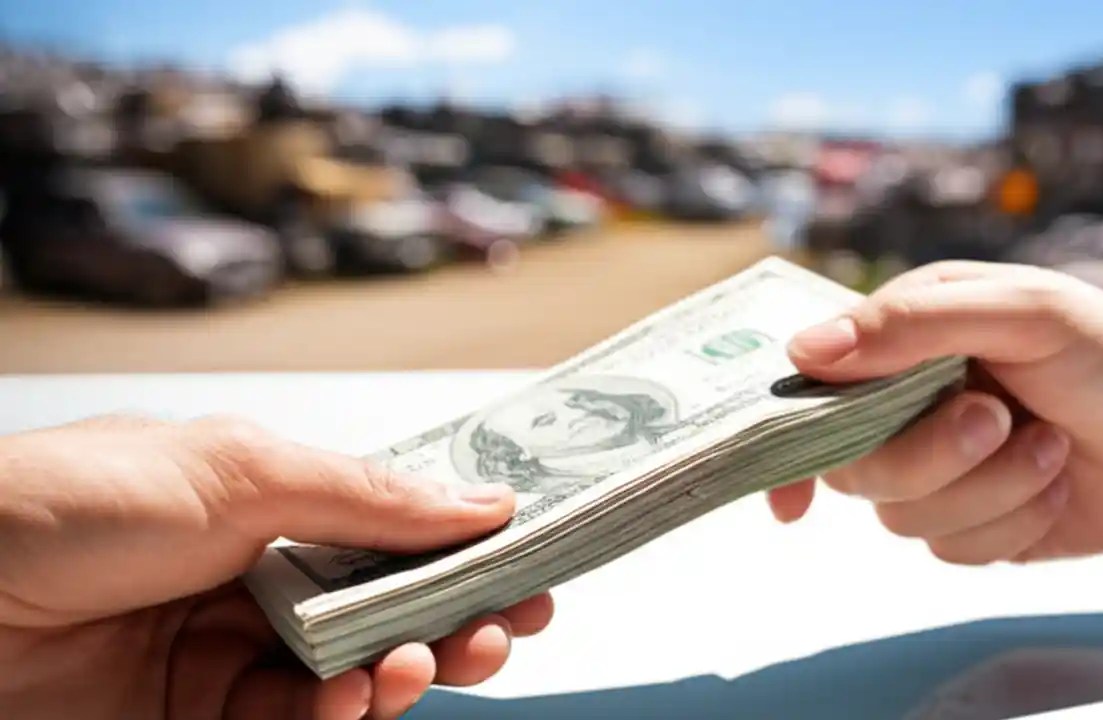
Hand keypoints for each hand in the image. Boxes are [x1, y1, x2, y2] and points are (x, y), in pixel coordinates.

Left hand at [0, 415, 553, 719]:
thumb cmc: (75, 501)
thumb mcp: (240, 472)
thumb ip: (367, 497)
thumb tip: (483, 503)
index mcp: (279, 504)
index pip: (399, 530)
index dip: (469, 547)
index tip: (535, 560)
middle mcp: (265, 579)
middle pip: (392, 608)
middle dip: (460, 618)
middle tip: (509, 624)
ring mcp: (235, 652)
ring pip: (357, 677)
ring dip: (407, 672)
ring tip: (420, 662)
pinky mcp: (201, 717)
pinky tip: (348, 702)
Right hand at [768, 260, 1102, 563]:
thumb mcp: (1022, 314)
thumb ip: (910, 326)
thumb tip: (804, 353)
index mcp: (910, 337)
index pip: (817, 385)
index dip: (790, 433)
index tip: (790, 487)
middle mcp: (914, 403)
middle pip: (855, 463)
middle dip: (929, 453)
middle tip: (998, 419)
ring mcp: (944, 467)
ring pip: (902, 515)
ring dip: (987, 489)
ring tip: (1052, 448)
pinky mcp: (978, 523)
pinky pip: (951, 551)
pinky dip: (1010, 525)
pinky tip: (1056, 486)